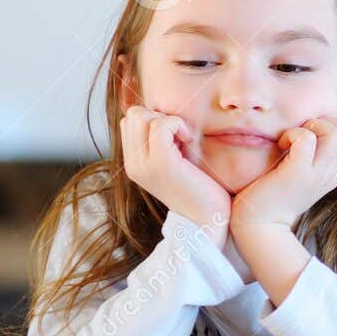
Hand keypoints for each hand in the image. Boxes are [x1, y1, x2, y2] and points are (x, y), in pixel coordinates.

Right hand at [119, 106, 231, 234]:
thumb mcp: (175, 162)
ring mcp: (143, 164)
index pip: (128, 121)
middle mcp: (132, 164)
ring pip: (141, 115)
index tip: (174, 137)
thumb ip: (163, 143)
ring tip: (184, 140)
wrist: (207, 221)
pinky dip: (177, 124)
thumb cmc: (199, 189)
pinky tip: (189, 140)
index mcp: (134, 163)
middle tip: (180, 136)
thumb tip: (161, 115)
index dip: (154, 119)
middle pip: (132, 114)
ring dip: (169, 120)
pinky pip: (160, 125)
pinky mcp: (160, 163)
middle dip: (159, 116)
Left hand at [230, 117, 336, 235]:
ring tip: (291, 139)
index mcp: (333, 172)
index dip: (331, 126)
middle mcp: (331, 173)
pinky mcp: (299, 173)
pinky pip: (306, 139)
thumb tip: (308, 131)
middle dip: (323, 122)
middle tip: (300, 135)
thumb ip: (311, 157)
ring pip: (335, 132)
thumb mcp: (300, 176)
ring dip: (310, 126)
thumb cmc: (272, 197)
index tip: (308, 136)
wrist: (259, 226)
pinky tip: (280, 145)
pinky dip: (292, 134)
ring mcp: (317, 174)